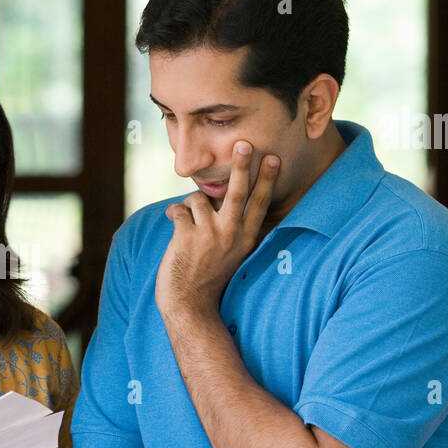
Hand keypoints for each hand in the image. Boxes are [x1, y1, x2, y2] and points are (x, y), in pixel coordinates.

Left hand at [154, 140, 279, 316]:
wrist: (189, 304)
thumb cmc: (208, 276)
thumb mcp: (232, 253)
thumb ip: (233, 227)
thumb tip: (223, 196)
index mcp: (246, 238)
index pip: (260, 203)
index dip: (266, 179)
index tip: (273, 158)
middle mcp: (231, 234)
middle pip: (238, 191)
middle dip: (242, 165)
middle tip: (244, 143)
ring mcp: (209, 235)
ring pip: (198, 199)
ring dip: (189, 208)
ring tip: (189, 229)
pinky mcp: (186, 236)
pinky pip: (178, 209)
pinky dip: (173, 215)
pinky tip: (175, 231)